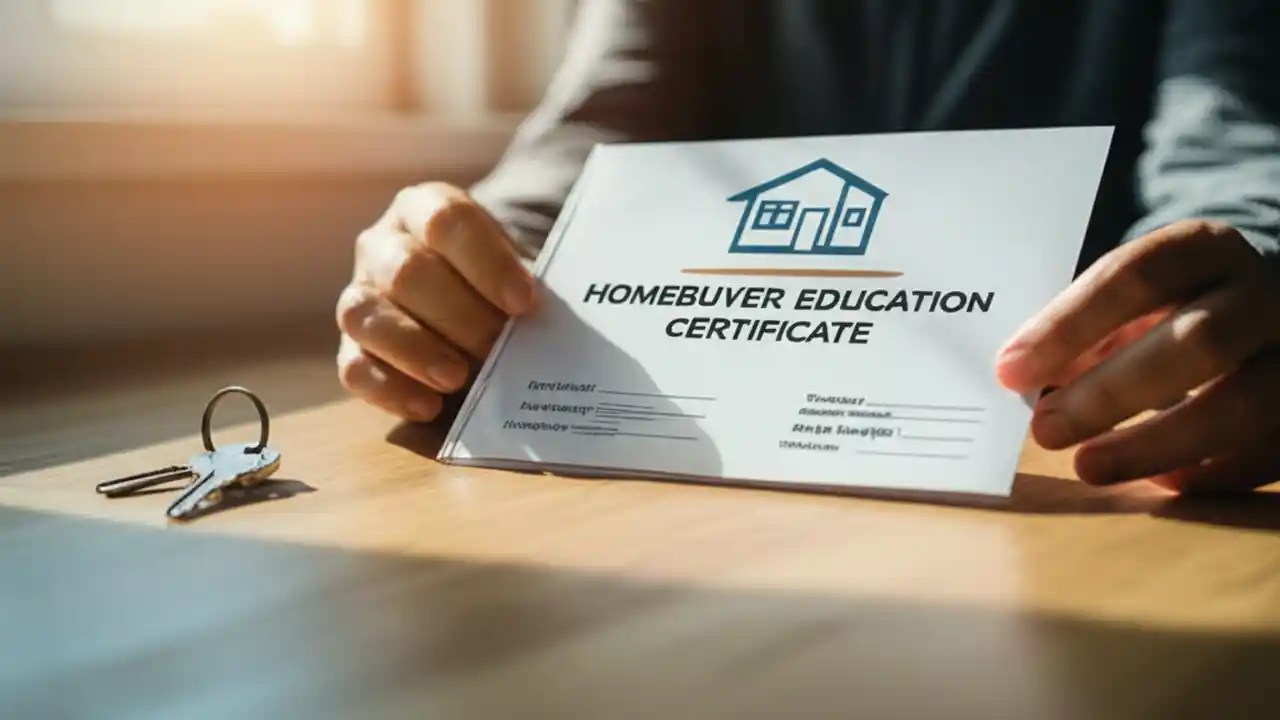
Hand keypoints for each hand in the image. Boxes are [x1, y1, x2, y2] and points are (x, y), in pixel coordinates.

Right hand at [336, 183, 534, 420]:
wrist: (469, 306)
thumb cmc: (496, 284)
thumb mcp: (513, 272)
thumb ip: (524, 290)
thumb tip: (551, 326)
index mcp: (425, 209)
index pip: (447, 221)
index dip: (486, 261)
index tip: (523, 301)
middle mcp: (383, 246)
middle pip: (407, 271)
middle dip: (457, 314)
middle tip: (497, 346)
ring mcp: (359, 295)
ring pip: (366, 316)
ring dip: (415, 349)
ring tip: (457, 378)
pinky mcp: (349, 347)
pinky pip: (354, 368)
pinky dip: (390, 389)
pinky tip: (428, 406)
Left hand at [996, 220, 1279, 491]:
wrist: (1271, 305)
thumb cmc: (1179, 304)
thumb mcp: (1136, 297)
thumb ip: (1087, 330)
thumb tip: (1022, 380)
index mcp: (1205, 249)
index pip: (1136, 275)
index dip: (1070, 324)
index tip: (1011, 370)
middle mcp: (1264, 294)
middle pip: (1198, 342)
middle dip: (1112, 393)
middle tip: (1045, 428)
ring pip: (1241, 406)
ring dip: (1154, 444)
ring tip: (1088, 466)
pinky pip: (1268, 451)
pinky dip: (1210, 472)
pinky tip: (1158, 482)